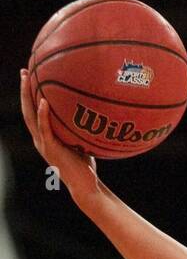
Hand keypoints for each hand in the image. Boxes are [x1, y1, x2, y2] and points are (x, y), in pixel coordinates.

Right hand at [20, 68, 99, 200]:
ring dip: (27, 97)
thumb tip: (91, 112)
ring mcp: (43, 145)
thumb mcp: (80, 142)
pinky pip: (44, 129)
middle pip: (26, 110)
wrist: (85, 187)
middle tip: (23, 71)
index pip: (33, 113)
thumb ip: (78, 129)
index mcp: (45, 137)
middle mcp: (40, 139)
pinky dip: (43, 115)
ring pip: (30, 116)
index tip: (29, 77)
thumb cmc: (86, 166)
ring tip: (27, 79)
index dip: (29, 95)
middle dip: (24, 90)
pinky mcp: (50, 149)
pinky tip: (43, 101)